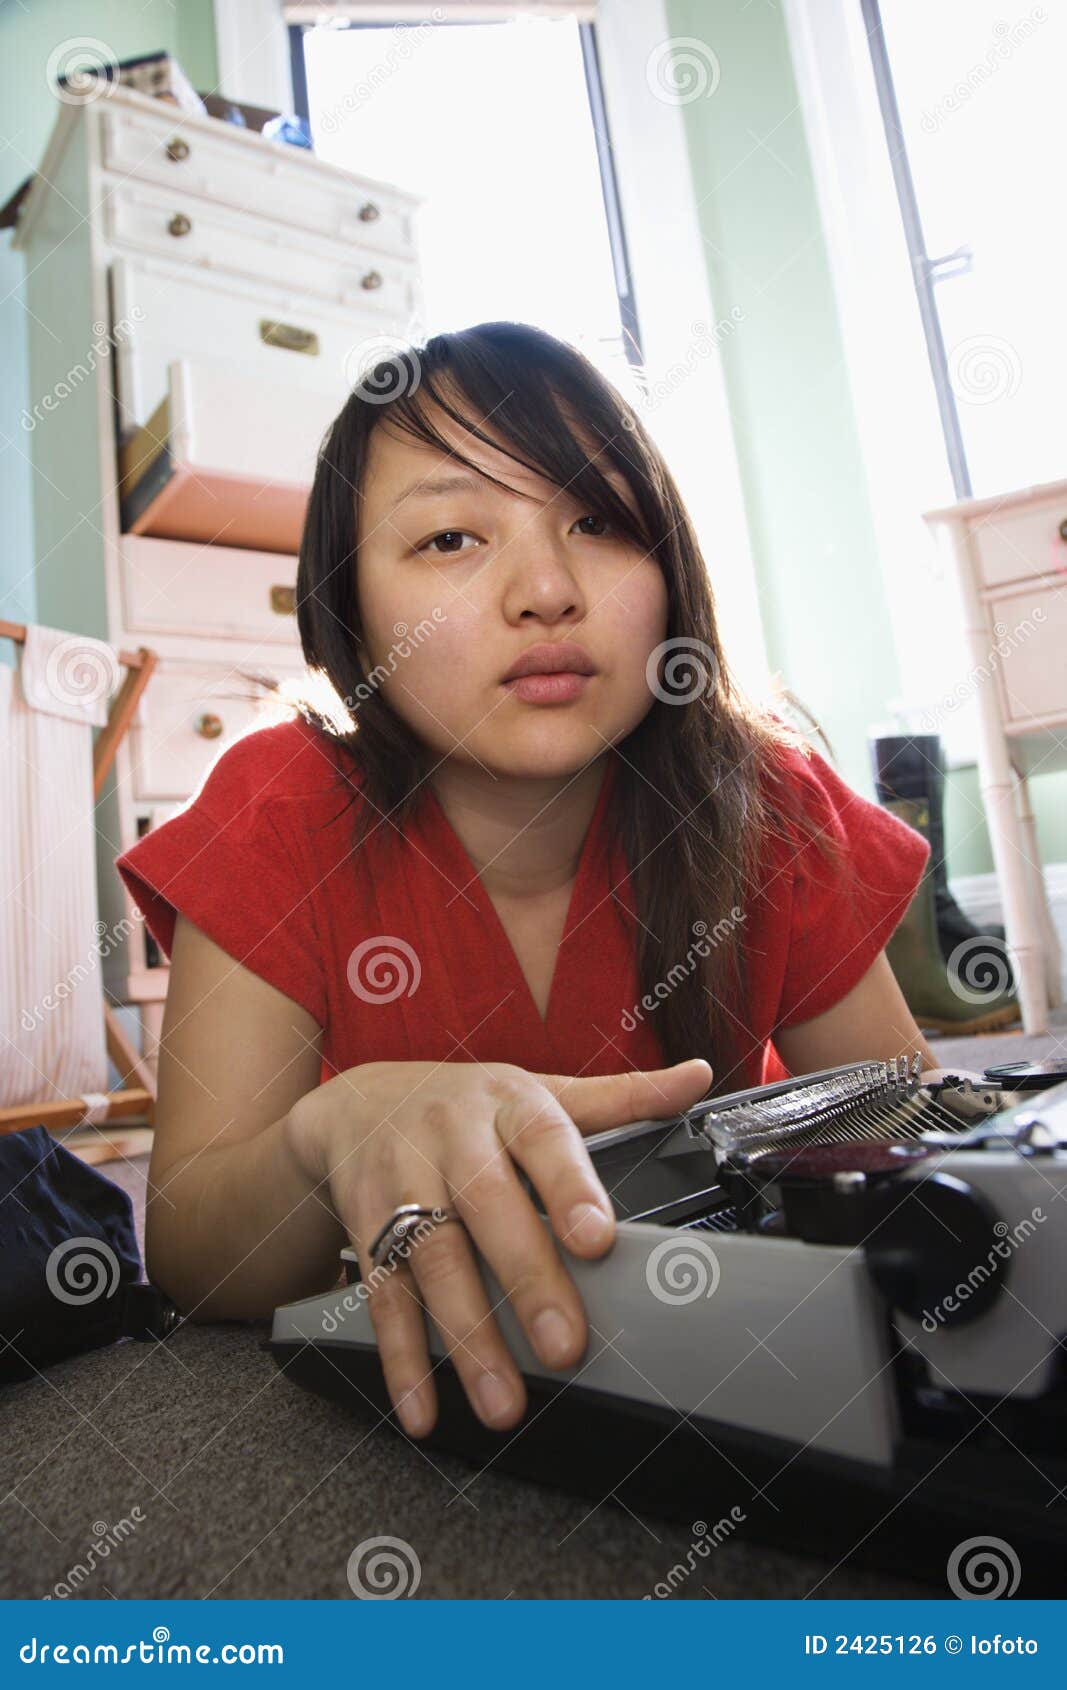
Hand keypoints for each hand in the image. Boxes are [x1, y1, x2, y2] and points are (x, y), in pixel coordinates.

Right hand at [289, 1057, 711, 1435]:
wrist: (355, 1105)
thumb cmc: (465, 1107)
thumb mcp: (538, 1090)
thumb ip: (619, 1097)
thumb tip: (697, 1076)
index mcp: (506, 1103)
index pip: (543, 1138)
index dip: (569, 1186)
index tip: (597, 1239)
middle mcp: (450, 1138)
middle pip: (486, 1206)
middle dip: (526, 1280)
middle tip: (564, 1347)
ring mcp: (401, 1183)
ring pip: (432, 1259)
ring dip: (466, 1335)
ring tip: (502, 1401)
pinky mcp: (365, 1229)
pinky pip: (382, 1294)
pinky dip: (401, 1355)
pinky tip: (423, 1406)